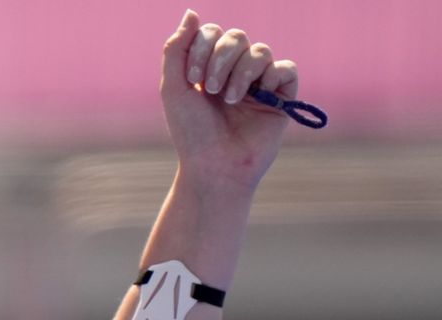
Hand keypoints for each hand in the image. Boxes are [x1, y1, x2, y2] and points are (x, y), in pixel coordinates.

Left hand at [161, 10, 297, 191]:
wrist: (214, 166)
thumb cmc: (191, 132)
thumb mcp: (173, 88)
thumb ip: (177, 48)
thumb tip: (191, 11)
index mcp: (208, 67)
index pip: (211, 32)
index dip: (203, 48)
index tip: (193, 80)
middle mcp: (235, 71)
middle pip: (236, 37)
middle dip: (220, 59)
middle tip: (210, 89)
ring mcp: (260, 83)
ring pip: (260, 51)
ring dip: (241, 73)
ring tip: (231, 100)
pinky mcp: (282, 96)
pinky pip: (285, 68)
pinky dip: (271, 78)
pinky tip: (259, 97)